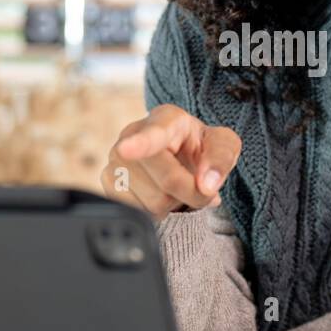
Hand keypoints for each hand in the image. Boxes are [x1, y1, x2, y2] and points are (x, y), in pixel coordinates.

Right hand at [100, 104, 241, 220]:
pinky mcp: (107, 180)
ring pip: (151, 202)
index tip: (127, 149)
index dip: (140, 144)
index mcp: (166, 118)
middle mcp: (133, 132)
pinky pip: (135, 211)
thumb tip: (206, 185)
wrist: (180, 155)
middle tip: (197, 183)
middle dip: (190, 192)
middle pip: (167, 181)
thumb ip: (221, 159)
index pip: (154, 133)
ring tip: (173, 185)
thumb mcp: (223, 145)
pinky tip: (156, 193)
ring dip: (171, 203)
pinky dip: (153, 212)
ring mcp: (115, 157)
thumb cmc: (200, 147)